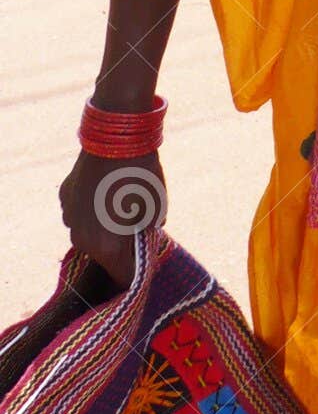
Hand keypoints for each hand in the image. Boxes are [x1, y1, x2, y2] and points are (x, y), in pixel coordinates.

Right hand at [59, 151, 166, 288]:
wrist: (117, 137)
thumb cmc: (142, 176)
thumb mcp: (157, 210)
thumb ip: (148, 232)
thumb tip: (142, 237)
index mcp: (107, 249)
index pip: (123, 276)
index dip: (137, 272)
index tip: (146, 265)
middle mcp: (82, 239)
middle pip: (104, 255)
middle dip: (120, 248)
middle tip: (136, 231)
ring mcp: (69, 218)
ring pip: (89, 233)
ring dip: (103, 227)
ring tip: (120, 207)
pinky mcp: (64, 198)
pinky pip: (80, 212)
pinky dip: (92, 208)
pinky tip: (105, 190)